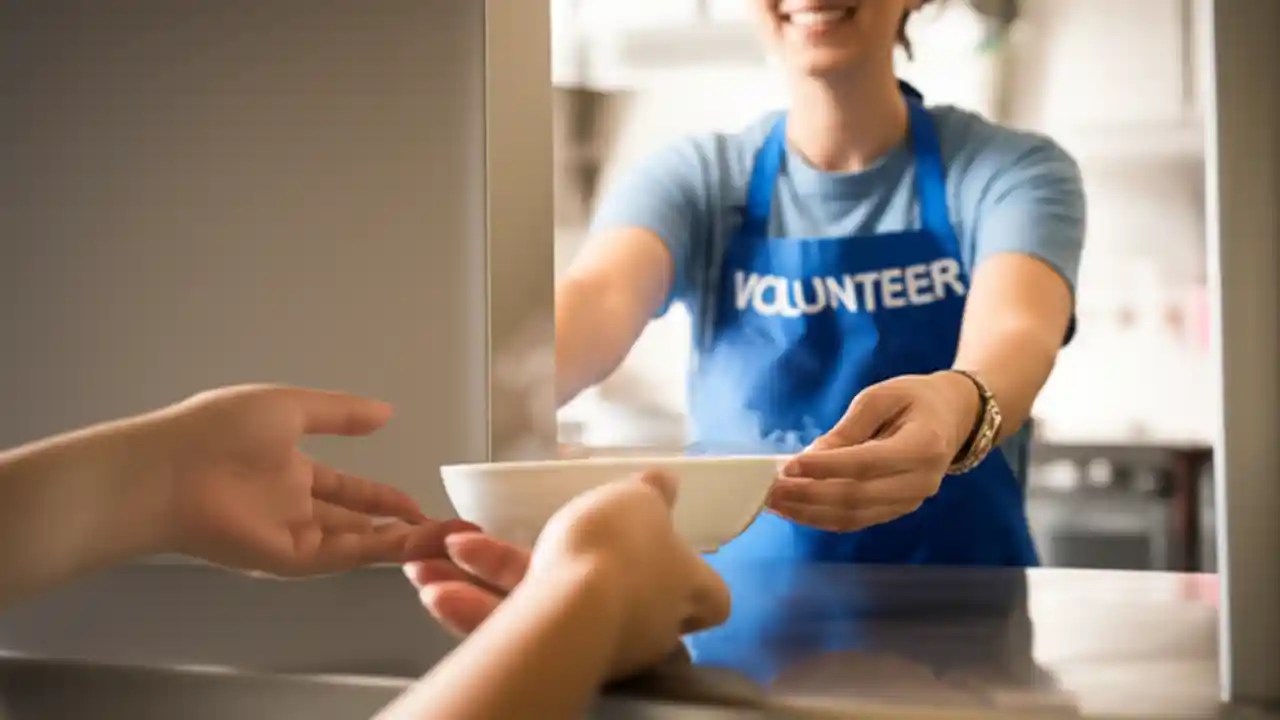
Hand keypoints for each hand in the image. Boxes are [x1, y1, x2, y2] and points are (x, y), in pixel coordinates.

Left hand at [150, 384, 475, 575]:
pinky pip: (340, 555)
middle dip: (401, 527)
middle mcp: (295, 506)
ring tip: (443, 538)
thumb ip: (341, 413)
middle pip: (358, 523)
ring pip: (357, 543)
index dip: (383, 498)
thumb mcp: (291, 407)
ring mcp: (292, 535)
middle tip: (445, 529)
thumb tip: (387, 412)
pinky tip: (411, 543)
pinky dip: (377, 551)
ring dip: (400, 542)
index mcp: (292, 469)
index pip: (348, 490)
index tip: (419, 503)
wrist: (172, 468)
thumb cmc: (219, 429)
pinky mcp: (286, 559)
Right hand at [407, 472, 730, 678]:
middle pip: (606, 593)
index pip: (710, 597)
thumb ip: (651, 492)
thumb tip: (667, 481)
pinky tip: (433, 586)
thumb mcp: (636, 500)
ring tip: (439, 556)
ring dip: (482, 579)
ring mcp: (602, 643)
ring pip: (541, 605)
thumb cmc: (617, 546)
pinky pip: (515, 627)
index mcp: (684, 586)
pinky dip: (473, 608)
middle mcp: (647, 623)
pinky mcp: (556, 659)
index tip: (666, 551)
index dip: (691, 576)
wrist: (572, 606)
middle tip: (517, 537)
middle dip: (548, 561)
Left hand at [767, 372, 979, 531]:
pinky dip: (821, 519)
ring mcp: (910, 502)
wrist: (952, 417)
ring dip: (809, 513)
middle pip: (857, 497)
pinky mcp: (896, 510)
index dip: (825, 468)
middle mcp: (921, 482)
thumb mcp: (881, 397)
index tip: (789, 466)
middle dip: (808, 496)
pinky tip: (794, 510)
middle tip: (770, 489)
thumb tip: (810, 457)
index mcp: (923, 446)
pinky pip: (855, 521)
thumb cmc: (914, 398)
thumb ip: (847, 429)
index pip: (866, 463)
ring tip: (774, 503)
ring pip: (853, 516)